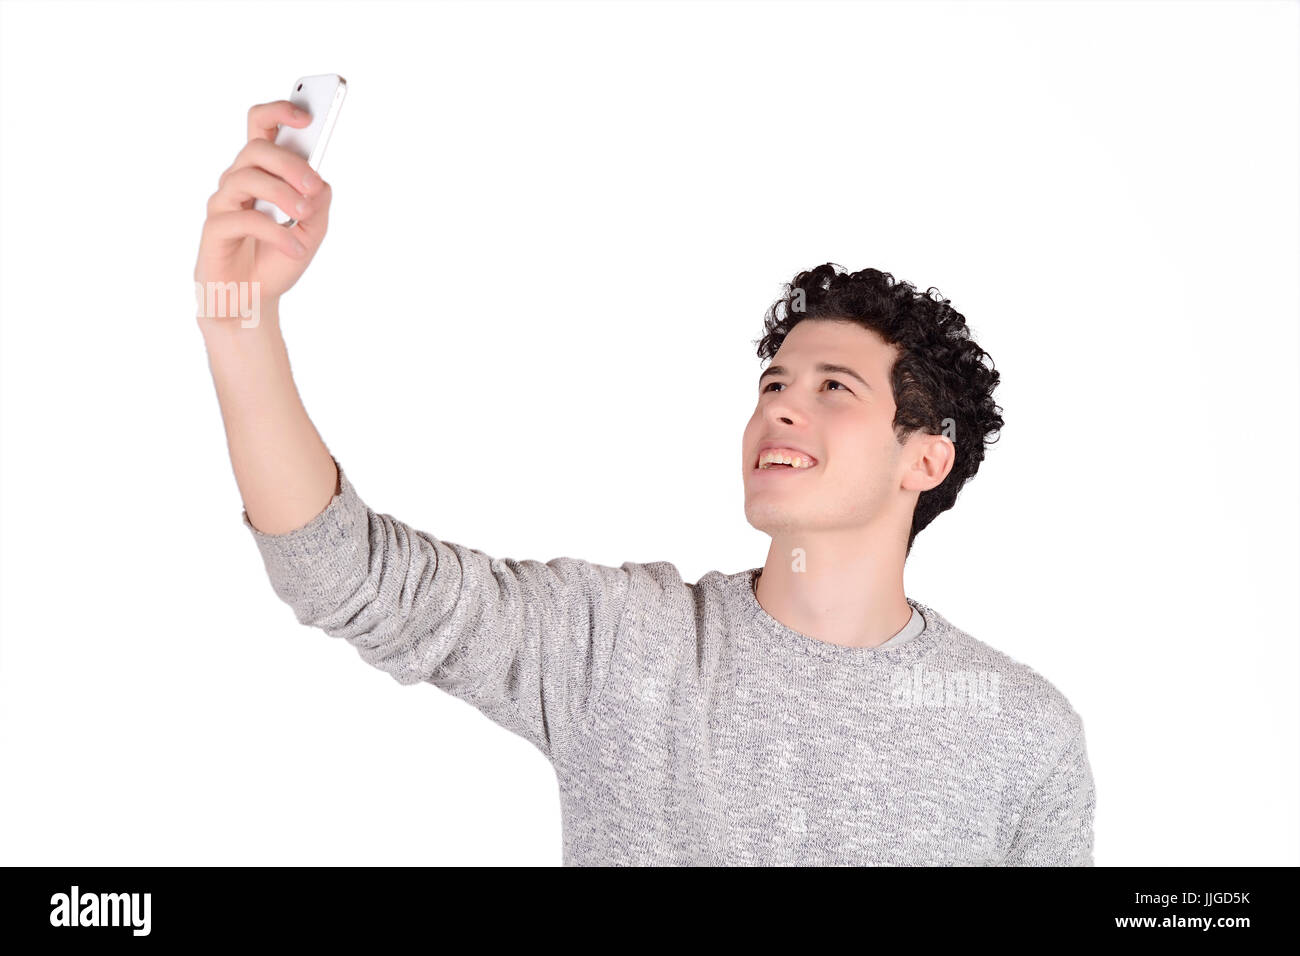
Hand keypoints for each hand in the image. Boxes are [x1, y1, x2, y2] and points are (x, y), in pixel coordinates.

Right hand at [194, 100, 334, 326]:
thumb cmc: (277, 260)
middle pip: (257, 147)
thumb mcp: (312, 232)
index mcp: (263, 172)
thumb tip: (320, 182)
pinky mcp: (215, 228)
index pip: (262, 126)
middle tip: (314, 185)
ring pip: (248, 177)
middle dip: (290, 162)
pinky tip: (296, 250)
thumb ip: (319, 204)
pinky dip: (276, 234)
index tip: (309, 116)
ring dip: (283, 194)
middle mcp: (239, 180)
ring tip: (305, 217)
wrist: (253, 301)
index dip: (281, 111)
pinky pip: (245, 219)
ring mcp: (224, 202)